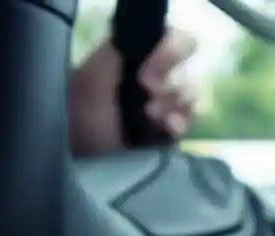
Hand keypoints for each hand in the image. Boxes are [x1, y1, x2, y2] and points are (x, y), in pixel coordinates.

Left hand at [68, 29, 197, 156]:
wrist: (83, 159)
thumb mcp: (92, 78)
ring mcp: (168, 102)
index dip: (170, 54)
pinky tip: (166, 128)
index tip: (145, 77)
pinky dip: (182, 123)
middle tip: (146, 103)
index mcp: (137, 54)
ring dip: (173, 106)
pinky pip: (194, 119)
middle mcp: (157, 74)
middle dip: (169, 88)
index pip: (174, 39)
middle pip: (188, 70)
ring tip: (150, 119)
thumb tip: (152, 36)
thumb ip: (119, 50)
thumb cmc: (80, 118)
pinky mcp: (174, 128)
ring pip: (193, 94)